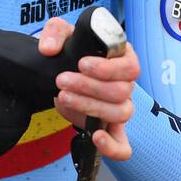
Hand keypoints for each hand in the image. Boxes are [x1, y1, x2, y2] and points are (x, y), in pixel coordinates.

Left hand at [37, 16, 138, 161]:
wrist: (59, 73)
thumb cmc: (69, 50)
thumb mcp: (61, 34)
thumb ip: (55, 33)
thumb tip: (49, 49)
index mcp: (122, 59)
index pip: (130, 66)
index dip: (108, 68)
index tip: (82, 64)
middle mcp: (126, 84)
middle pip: (122, 91)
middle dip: (89, 87)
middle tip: (62, 80)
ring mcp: (119, 108)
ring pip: (120, 113)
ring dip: (90, 106)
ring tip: (64, 96)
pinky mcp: (110, 129)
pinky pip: (122, 145)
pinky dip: (113, 146)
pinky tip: (96, 137)